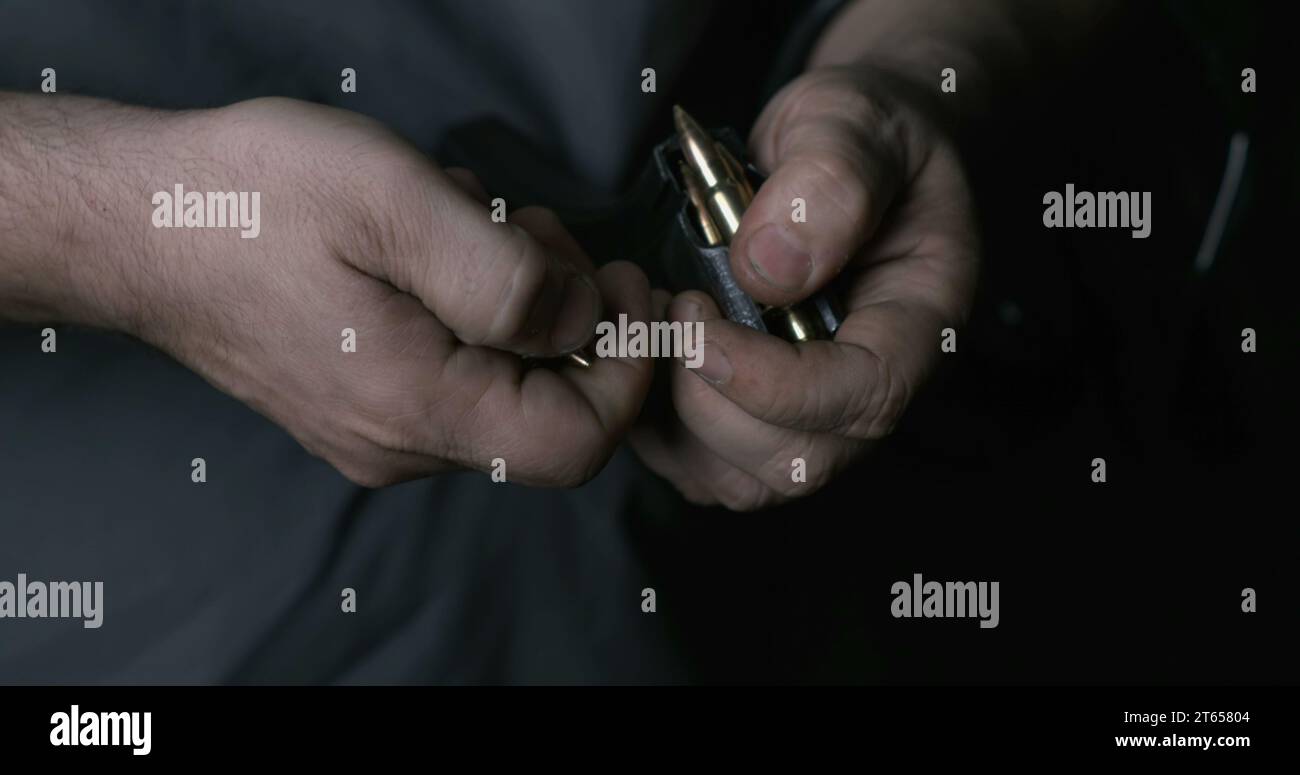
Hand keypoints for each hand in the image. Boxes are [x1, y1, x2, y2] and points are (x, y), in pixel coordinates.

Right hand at [42, 96, 653, 486]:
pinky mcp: (362, 408)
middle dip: (575, 319)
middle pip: (548, 415)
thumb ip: (507, 277)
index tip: (627, 285)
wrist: (140, 224)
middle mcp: (402, 445)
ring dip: (526, 308)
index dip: (628, 370)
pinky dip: (482, 319)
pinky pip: (460, 379)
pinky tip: (443, 255)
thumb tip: (583, 324)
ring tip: (480, 227)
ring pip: (505, 391)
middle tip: (537, 231)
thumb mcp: (397, 205)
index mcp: (418, 407)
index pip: (576, 443)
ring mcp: (378, 433)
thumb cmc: (258, 201)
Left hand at [631, 66, 978, 509]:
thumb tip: (768, 269)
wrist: (840, 149)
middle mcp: (871, 386)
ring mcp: (814, 413)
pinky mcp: (757, 419)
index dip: (775, 384)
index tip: (699, 324)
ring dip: (676, 417)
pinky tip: (646, 350)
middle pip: (799, 460)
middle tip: (672, 307)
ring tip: (657, 324)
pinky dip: (656, 427)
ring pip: (744, 480)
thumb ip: (829, 182)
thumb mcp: (855, 120)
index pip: (865, 397)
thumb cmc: (860, 133)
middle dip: (712, 401)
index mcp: (919, 322)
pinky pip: (701, 468)